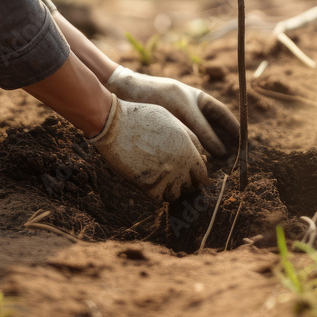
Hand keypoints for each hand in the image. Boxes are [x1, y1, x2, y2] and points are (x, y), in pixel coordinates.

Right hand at [88, 95, 208, 201]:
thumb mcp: (169, 119)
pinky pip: (158, 199)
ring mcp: (165, 175)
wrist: (113, 124)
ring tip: (159, 181)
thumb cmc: (140, 117)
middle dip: (184, 183)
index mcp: (187, 145)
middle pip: (192, 185)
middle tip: (173, 179)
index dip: (197, 175)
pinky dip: (155, 195)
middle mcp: (180, 162)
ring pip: (176, 195)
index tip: (189, 175)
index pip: (202, 171)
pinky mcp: (148, 184)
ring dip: (169, 190)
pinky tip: (148, 185)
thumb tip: (199, 152)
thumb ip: (187, 136)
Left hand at [106, 66, 238, 158]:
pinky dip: (197, 155)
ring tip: (221, 168)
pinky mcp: (172, 134)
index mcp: (200, 101)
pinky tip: (200, 166)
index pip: (224, 117)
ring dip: (213, 154)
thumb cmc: (156, 93)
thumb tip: (223, 152)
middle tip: (235, 162)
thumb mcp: (184, 110)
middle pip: (217, 131)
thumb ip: (203, 131)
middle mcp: (194, 113)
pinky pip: (190, 146)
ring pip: (204, 141)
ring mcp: (183, 123)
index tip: (245, 146)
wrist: (127, 92)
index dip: (236, 131)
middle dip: (227, 146)